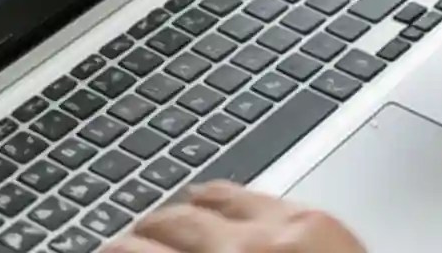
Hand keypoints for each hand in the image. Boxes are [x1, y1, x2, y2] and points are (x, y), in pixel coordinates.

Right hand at [105, 182, 365, 252]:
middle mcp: (246, 252)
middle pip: (166, 224)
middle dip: (138, 237)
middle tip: (124, 247)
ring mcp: (285, 230)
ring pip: (205, 198)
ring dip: (176, 215)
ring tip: (162, 229)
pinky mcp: (317, 219)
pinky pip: (250, 194)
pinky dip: (220, 202)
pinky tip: (210, 210)